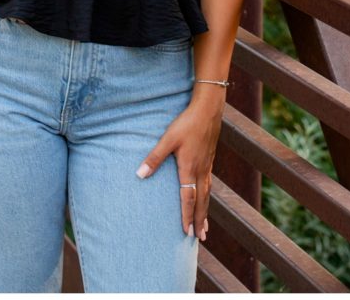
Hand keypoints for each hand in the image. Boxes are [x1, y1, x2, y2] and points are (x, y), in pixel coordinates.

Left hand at [135, 97, 223, 240]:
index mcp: (190, 169)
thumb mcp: (167, 139)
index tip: (186, 233)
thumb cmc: (186, 124)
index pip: (188, 199)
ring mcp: (207, 166)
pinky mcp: (209, 160)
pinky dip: (207, 198)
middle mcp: (201, 171)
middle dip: (199, 221)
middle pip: (201, 202)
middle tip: (199, 239)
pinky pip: (209, 185)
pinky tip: (205, 199)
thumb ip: (154, 157)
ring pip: (207, 195)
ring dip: (205, 212)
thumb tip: (140, 174)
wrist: (209, 110)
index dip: (186, 216)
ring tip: (205, 227)